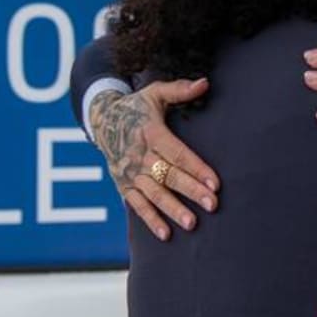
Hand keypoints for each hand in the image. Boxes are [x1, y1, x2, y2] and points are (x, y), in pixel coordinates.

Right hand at [89, 78, 219, 240]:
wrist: (101, 120)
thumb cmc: (137, 107)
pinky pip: (136, 205)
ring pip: (153, 193)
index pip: (177, 153)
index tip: (216, 183)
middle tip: (212, 205)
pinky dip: (150, 219)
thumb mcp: (155, 93)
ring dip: (172, 209)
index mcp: (150, 133)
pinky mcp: (122, 184)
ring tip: (192, 223)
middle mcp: (138, 155)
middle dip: (191, 191)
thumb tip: (205, 83)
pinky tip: (166, 234)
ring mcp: (129, 172)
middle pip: (168, 175)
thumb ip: (179, 90)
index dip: (197, 168)